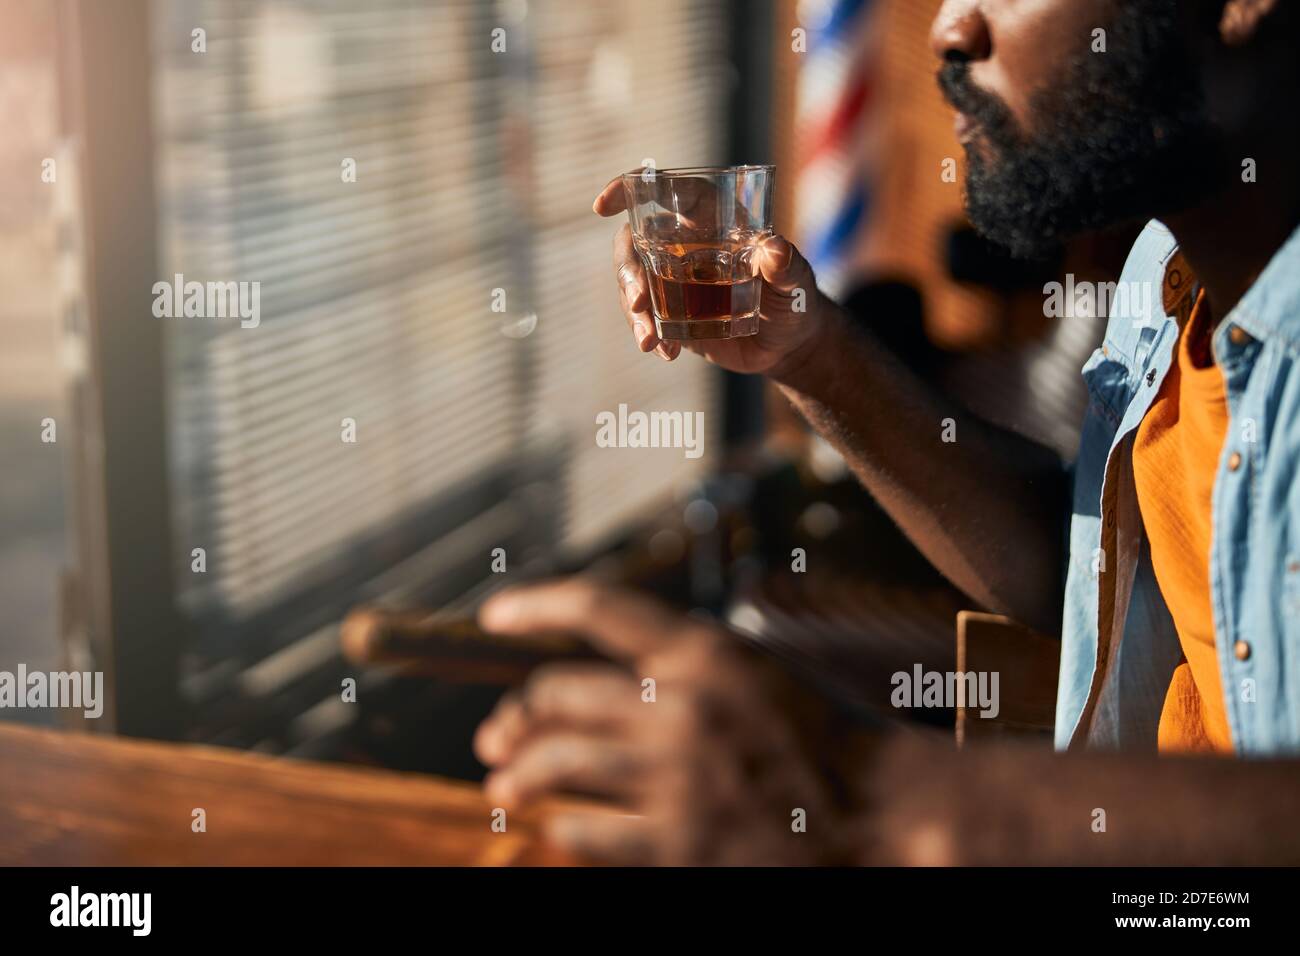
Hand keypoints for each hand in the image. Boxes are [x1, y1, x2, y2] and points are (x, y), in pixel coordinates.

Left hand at [473, 578, 851, 864]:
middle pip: (556, 694)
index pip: (599, 607)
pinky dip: (562, 826)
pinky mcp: (677, 844)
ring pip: (555, 763)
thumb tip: (603, 681)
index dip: (536, 605)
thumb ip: (685, 668)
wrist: (884, 818)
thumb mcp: (757, 675)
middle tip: (495, 735)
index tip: (495, 615)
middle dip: (514, 715)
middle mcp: (680, 708)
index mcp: (706, 653)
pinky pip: (584, 831)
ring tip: (505, 783)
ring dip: (518, 773)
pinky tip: (560, 825)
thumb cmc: (824, 742)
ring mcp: (675, 778)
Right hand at [593, 172, 830, 376]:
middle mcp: (684, 246)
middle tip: (640, 302)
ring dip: (634, 312)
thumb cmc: (796, 301)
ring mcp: (673, 281)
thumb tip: (774, 248)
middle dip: (628, 272)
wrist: (788, 346)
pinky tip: (664, 352)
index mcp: (711, 221)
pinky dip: (648, 334)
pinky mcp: (671, 315)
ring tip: (650, 341)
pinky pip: (645, 319)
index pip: (665, 192)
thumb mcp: (797, 282)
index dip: (630, 189)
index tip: (602, 206)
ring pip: (633, 285)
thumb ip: (786, 265)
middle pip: (635, 244)